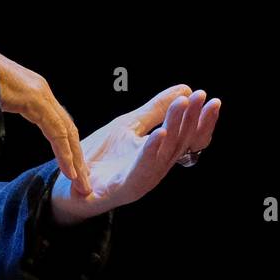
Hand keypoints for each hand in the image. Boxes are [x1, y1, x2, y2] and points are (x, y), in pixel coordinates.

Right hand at [0, 45, 93, 194]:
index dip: (68, 148)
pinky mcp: (35, 98)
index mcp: (34, 93)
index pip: (59, 124)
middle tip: (83, 182)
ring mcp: (40, 94)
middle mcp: (42, 91)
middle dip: (77, 156)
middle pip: (68, 129)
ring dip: (75, 159)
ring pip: (67, 132)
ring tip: (80, 181)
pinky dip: (64, 152)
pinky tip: (69, 170)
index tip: (74, 171)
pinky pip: (56, 131)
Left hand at [48, 84, 221, 224]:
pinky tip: (159, 134)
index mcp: (159, 155)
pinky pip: (140, 171)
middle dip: (193, 119)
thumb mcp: (129, 126)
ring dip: (175, 127)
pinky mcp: (122, 189)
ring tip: (183, 104)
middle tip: (202, 96)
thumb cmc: (100, 157)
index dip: (202, 120)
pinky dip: (150, 152)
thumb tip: (185, 89)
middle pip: (180, 143)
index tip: (211, 98)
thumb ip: (155, 111)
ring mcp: (141, 180)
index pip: (188, 137)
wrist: (69, 183)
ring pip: (164, 153)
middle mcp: (155, 168)